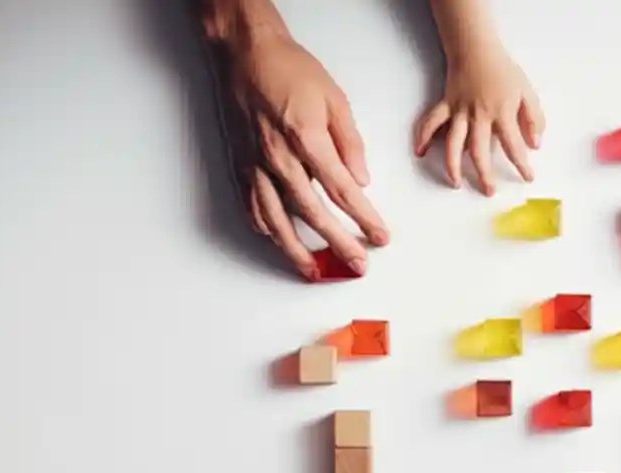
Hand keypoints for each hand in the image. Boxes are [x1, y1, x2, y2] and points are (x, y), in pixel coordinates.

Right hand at [213, 28, 387, 280]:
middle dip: (338, 244)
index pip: (343, 191)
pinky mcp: (239, 165)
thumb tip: (361, 179)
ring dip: (296, 251)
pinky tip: (277, 241)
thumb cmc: (289, 70)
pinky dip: (265, 228)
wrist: (243, 52)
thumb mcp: (334, 100)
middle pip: (313, 214)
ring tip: (314, 272)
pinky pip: (251, 207)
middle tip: (357, 265)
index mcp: (307, 140)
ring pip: (277, 220)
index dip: (364, 218)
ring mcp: (254, 165)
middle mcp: (278, 159)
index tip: (380, 237)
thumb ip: (350, 143)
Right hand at [414, 48, 543, 195]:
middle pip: (479, 151)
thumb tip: (535, 144)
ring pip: (453, 143)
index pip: (514, 145)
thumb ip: (534, 119)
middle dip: (483, 174)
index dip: (521, 164)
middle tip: (488, 191)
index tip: (527, 177)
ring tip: (456, 184)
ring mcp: (459, 112)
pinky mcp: (445, 106)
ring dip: (453, 166)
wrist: (476, 49)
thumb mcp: (527, 92)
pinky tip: (420, 153)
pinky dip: (423, 137)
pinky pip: (431, 123)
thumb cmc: (503, 71)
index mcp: (501, 113)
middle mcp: (478, 116)